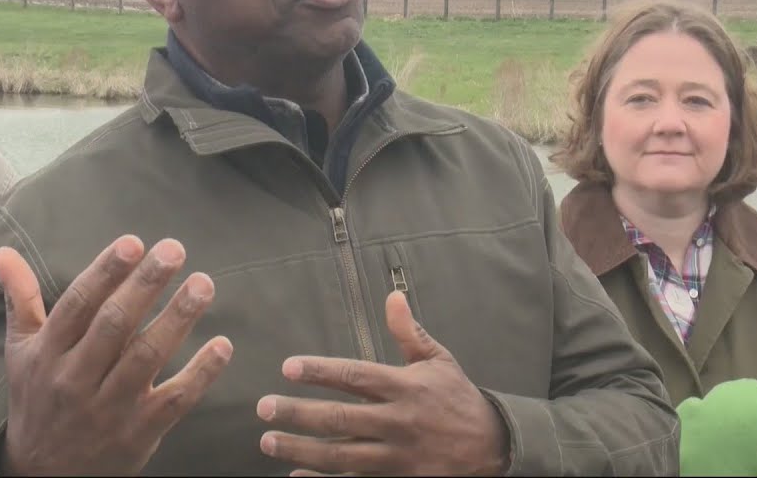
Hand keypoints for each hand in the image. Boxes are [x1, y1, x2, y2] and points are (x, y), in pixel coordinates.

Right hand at [0, 236, 232, 475]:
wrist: (43, 475)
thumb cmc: (37, 400)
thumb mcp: (21, 352)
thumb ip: (20, 300)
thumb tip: (3, 253)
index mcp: (49, 353)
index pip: (78, 305)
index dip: (106, 272)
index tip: (133, 243)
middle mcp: (76, 378)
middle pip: (115, 325)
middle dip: (146, 285)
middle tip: (174, 250)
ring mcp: (110, 407)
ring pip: (146, 357)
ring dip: (178, 319)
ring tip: (203, 285)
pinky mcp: (139, 431)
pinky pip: (174, 399)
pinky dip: (201, 373)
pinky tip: (222, 344)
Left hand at [257, 291, 508, 475]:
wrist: (492, 446)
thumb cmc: (457, 397)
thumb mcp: (438, 360)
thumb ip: (409, 332)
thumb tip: (392, 295)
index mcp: (406, 386)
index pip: (356, 376)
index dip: (321, 371)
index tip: (288, 367)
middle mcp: (399, 421)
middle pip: (341, 418)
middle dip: (298, 413)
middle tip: (264, 407)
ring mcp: (398, 456)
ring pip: (342, 455)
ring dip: (302, 449)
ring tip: (270, 441)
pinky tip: (296, 475)